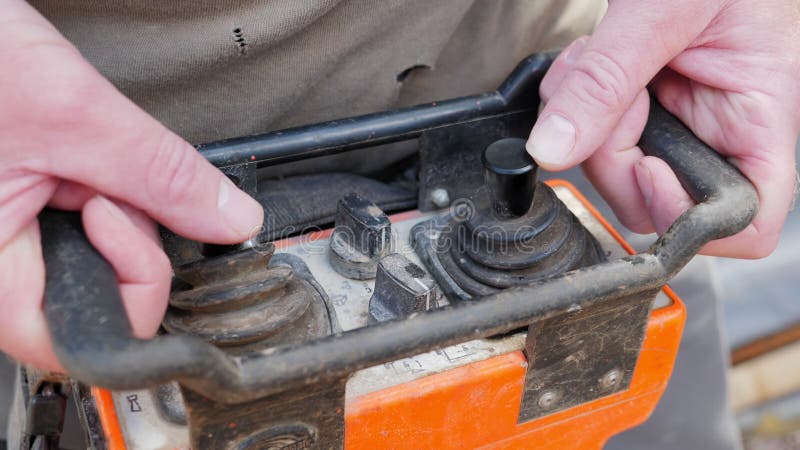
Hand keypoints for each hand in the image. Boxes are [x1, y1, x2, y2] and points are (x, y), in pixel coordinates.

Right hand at [0, 0, 263, 370]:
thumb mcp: (76, 115)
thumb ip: (162, 175)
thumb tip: (231, 220)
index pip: (83, 339)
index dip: (132, 286)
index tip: (130, 217)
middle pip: (102, 296)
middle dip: (129, 233)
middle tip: (106, 175)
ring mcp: (9, 242)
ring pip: (99, 259)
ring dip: (116, 206)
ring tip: (81, 153)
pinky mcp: (22, 215)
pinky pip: (83, 226)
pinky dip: (103, 192)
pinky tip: (78, 157)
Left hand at [527, 0, 799, 257]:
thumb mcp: (660, 11)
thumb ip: (605, 82)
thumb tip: (554, 149)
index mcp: (760, 115)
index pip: (747, 219)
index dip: (688, 218)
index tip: (645, 166)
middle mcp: (722, 128)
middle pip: (655, 197)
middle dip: (611, 151)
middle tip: (605, 92)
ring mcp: (682, 119)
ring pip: (616, 165)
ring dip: (587, 118)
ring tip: (595, 61)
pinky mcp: (651, 104)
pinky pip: (600, 130)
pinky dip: (580, 100)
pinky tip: (590, 62)